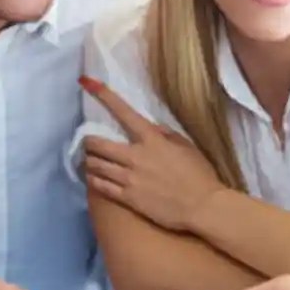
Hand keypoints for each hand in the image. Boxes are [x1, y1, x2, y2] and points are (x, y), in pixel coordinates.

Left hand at [80, 75, 225, 231]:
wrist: (203, 208)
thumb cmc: (200, 175)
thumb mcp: (187, 147)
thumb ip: (166, 135)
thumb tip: (152, 128)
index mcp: (151, 139)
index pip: (123, 112)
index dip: (103, 95)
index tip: (87, 82)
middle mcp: (135, 156)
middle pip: (98, 144)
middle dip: (88, 142)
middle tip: (88, 143)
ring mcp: (129, 178)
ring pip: (95, 165)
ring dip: (89, 161)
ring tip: (89, 161)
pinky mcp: (127, 198)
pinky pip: (100, 186)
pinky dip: (93, 180)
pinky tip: (93, 178)